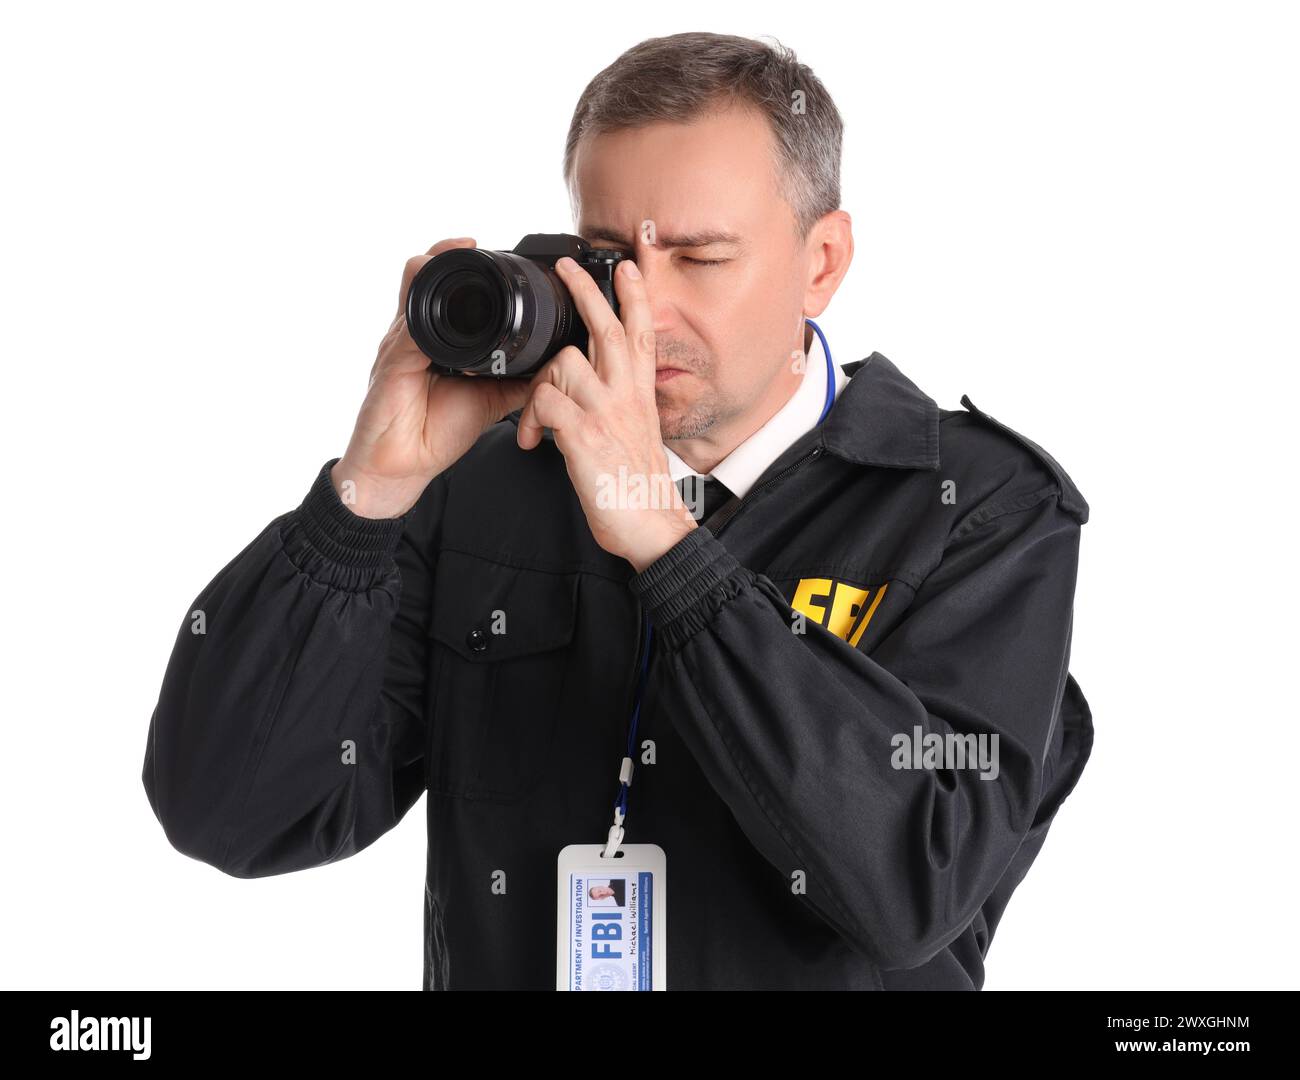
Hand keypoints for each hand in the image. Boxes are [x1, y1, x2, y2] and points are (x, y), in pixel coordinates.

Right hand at [332, 238, 533, 517]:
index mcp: (435, 340)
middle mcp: (413, 336)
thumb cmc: (435, 432)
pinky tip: (441, 313)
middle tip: (470, 242)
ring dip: (431, 271)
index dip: (455, 263)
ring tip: (453, 253)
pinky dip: (423, 320)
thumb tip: (550, 366)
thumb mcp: (488, 400)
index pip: (440, 290)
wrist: (403, 467)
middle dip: (443, 255)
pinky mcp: (394, 366)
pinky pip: (407, 335)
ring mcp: (399, 347)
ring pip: (411, 295)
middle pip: (421, 279)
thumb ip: (515, 381)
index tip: (481, 246)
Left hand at [516, 256, 697, 570]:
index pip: (641, 332)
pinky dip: (531, 420)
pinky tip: (534, 442)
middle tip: (566, 266)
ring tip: (537, 420)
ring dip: (540, 386)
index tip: (627, 266)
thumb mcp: (636, 432)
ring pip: (562, 363)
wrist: (649, 525)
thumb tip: (585, 387)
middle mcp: (627, 395)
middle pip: (605, 327)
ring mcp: (606, 411)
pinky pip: (544, 403)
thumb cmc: (636, 485)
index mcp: (641, 392)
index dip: (635, 296)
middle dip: (585, 290)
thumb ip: (615, 402)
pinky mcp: (585, 434)